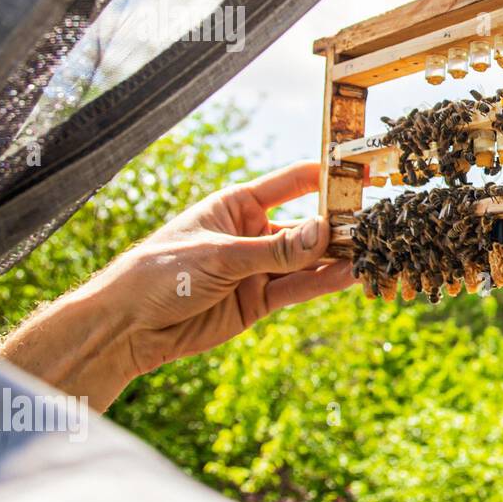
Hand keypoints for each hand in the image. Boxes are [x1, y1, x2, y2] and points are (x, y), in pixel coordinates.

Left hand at [0, 162, 353, 409]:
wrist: (127, 327)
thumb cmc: (160, 273)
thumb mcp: (220, 255)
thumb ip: (276, 249)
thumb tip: (324, 231)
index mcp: (237, 205)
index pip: (292, 182)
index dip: (327, 177)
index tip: (361, 174)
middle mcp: (253, 233)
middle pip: (306, 225)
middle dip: (339, 225)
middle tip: (375, 223)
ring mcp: (259, 268)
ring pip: (308, 260)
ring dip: (338, 257)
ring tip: (374, 251)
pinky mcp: (259, 301)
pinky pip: (299, 288)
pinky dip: (325, 283)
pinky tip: (352, 275)